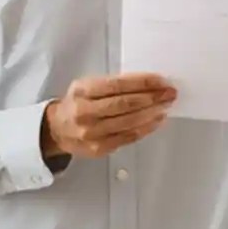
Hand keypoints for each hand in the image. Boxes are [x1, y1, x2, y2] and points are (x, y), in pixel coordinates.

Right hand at [40, 73, 176, 159]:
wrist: (57, 130)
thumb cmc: (77, 103)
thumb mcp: (86, 86)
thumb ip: (111, 85)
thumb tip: (146, 84)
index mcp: (83, 91)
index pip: (118, 85)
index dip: (142, 82)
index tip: (161, 80)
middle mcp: (86, 112)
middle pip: (126, 104)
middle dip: (152, 97)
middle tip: (170, 93)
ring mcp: (93, 133)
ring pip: (129, 122)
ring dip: (152, 113)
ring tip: (167, 105)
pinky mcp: (100, 148)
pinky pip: (128, 137)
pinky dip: (146, 128)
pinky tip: (157, 120)